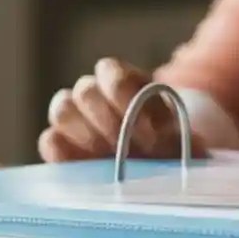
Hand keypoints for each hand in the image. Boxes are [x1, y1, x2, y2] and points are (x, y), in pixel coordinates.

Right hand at [38, 58, 207, 162]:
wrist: (157, 163)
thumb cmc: (172, 145)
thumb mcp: (186, 137)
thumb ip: (186, 137)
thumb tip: (188, 142)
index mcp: (125, 82)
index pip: (110, 70)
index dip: (124, 93)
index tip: (150, 125)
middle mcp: (95, 94)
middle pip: (85, 90)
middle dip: (108, 117)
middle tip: (129, 144)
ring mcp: (75, 119)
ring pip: (62, 108)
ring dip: (85, 131)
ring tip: (108, 155)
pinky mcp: (62, 147)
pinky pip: (50, 140)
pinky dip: (64, 152)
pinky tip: (88, 166)